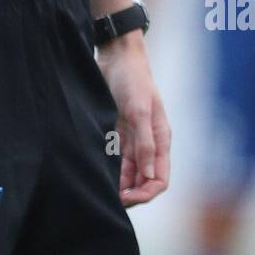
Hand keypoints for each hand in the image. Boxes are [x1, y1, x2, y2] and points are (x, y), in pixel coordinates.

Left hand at [96, 37, 170, 205]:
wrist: (116, 56)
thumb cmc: (133, 80)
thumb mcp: (139, 111)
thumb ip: (145, 143)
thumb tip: (149, 176)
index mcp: (160, 141)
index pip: (159, 179)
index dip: (145, 193)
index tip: (125, 198)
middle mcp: (147, 144)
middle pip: (142, 180)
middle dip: (128, 193)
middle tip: (106, 198)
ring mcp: (131, 139)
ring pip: (125, 173)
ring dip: (115, 183)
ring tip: (98, 188)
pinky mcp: (115, 133)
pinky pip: (112, 159)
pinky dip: (106, 168)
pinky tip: (94, 172)